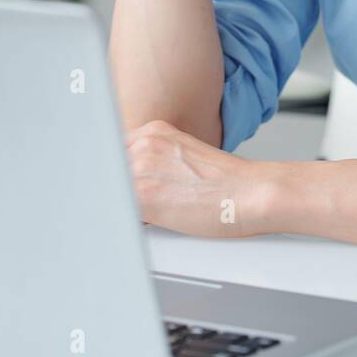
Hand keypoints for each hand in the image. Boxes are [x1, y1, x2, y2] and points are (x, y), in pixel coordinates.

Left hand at [125, 119, 270, 237]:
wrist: (251, 192)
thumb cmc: (227, 183)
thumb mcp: (184, 157)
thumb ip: (153, 162)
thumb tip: (131, 184)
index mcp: (154, 131)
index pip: (112, 152)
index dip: (115, 174)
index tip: (115, 185)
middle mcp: (143, 143)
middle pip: (105, 170)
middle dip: (115, 190)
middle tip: (142, 204)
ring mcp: (140, 168)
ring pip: (111, 191)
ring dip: (122, 206)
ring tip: (155, 214)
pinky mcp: (143, 196)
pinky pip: (118, 213)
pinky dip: (128, 223)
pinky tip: (154, 225)